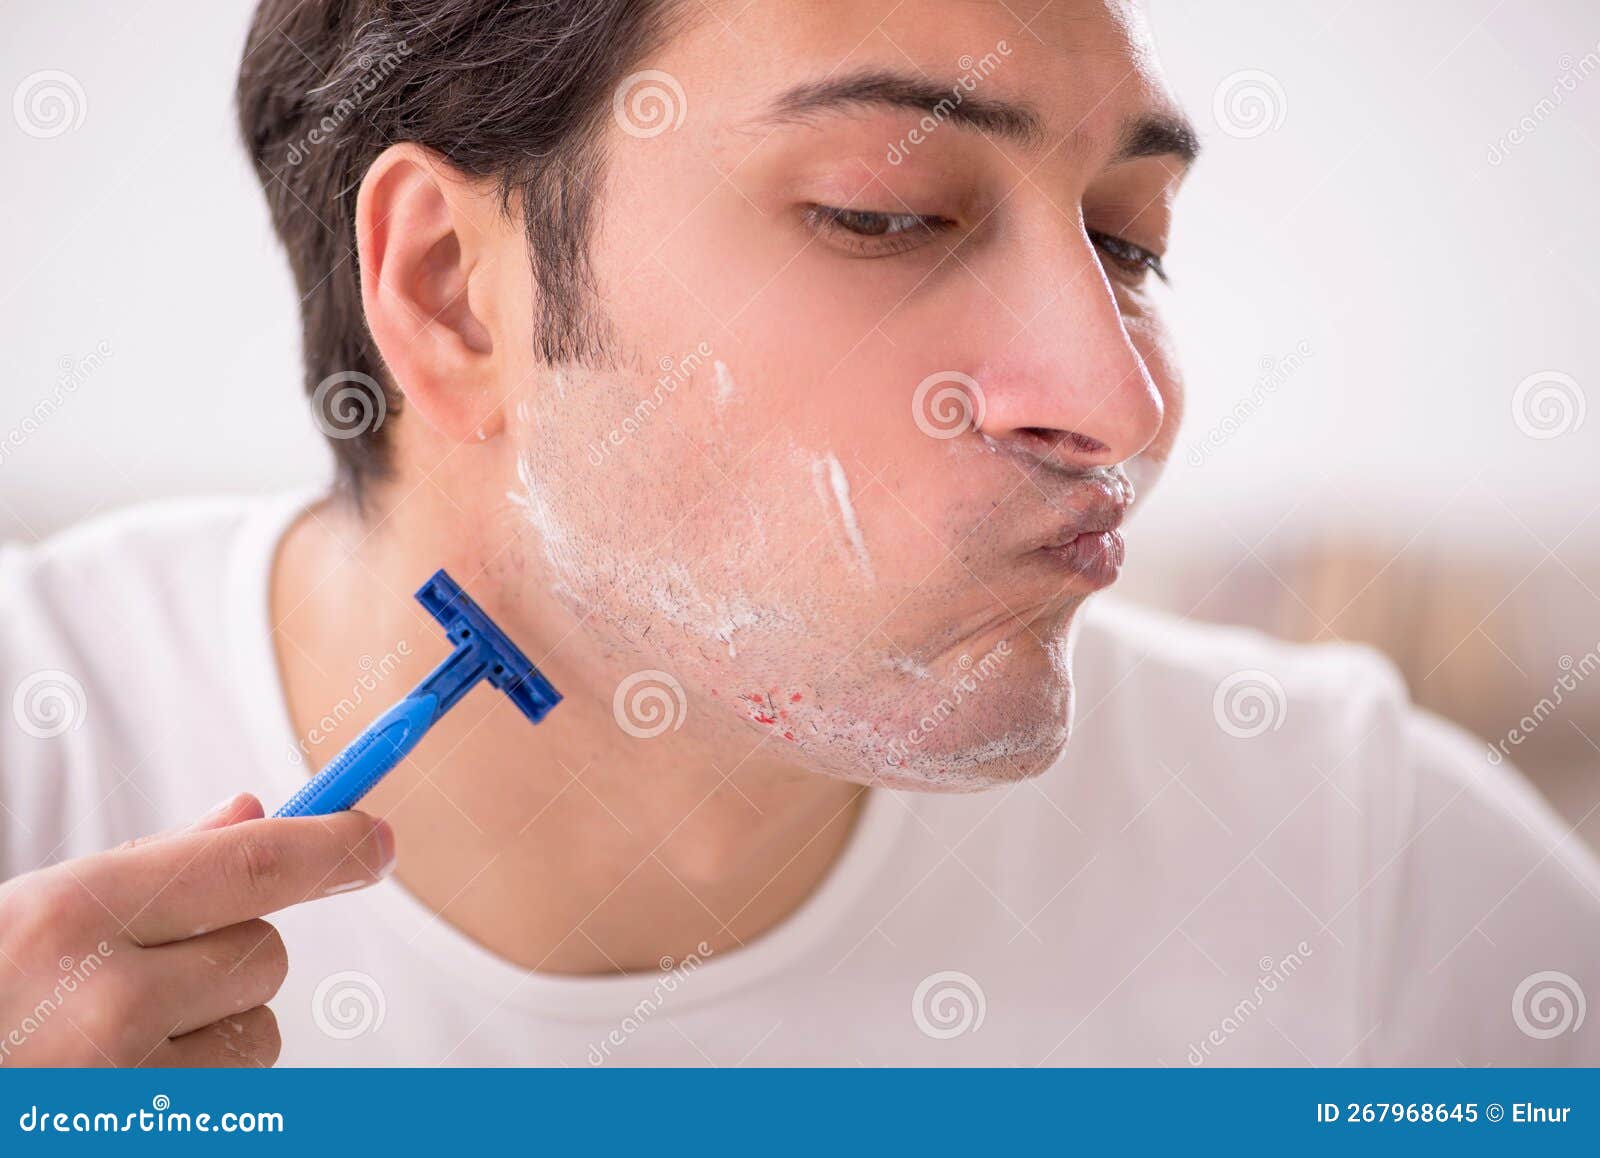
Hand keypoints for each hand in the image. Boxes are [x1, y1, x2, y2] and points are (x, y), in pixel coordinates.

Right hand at [0, 793, 391, 1065]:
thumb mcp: (30, 910)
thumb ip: (154, 867)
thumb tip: (257, 813)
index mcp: (73, 917)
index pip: (251, 866)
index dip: (330, 846)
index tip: (376, 838)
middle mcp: (107, 1003)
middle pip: (264, 955)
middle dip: (229, 952)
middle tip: (146, 967)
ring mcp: (126, 1091)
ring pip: (260, 1033)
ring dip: (218, 1026)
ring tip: (117, 1036)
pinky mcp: (152, 1136)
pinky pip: (232, 1098)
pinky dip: (200, 1085)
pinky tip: (117, 1085)